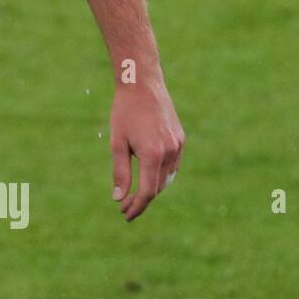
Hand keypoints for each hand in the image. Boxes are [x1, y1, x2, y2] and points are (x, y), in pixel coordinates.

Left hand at [109, 76, 185, 220]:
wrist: (142, 84)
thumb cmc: (124, 112)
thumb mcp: (117, 143)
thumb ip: (119, 172)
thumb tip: (118, 198)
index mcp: (153, 155)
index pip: (148, 192)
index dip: (137, 206)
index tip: (125, 215)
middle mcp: (170, 152)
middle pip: (158, 187)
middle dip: (142, 200)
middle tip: (124, 206)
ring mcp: (178, 145)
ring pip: (167, 177)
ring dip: (153, 188)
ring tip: (134, 195)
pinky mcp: (181, 139)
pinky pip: (173, 165)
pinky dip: (161, 175)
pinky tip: (149, 177)